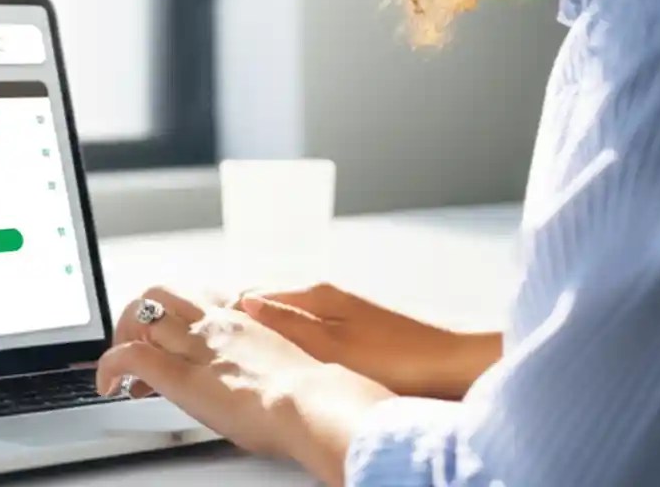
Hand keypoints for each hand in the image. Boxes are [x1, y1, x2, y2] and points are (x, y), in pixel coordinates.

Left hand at [98, 288, 394, 484]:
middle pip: (162, 294)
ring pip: (142, 312)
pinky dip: (109, 365)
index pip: (197, 300)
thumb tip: (268, 373)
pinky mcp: (178, 373)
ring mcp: (196, 344)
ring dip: (125, 334)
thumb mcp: (292, 364)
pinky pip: (129, 355)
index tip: (175, 339)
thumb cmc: (314, 395)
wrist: (313, 404)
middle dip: (141, 315)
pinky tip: (109, 384)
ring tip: (122, 364)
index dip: (178, 317)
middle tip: (137, 344)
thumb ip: (271, 358)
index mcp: (244, 320)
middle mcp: (215, 323)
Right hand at [240, 283, 500, 399]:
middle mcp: (325, 295)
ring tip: (245, 350)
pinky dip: (289, 340)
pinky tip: (290, 357)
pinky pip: (307, 328)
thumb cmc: (399, 359)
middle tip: (215, 339)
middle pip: (266, 301)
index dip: (223, 313)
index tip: (203, 330)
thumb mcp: (331, 345)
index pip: (251, 294)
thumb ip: (286, 324)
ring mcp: (342, 311)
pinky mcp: (357, 329)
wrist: (457, 365)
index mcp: (315, 294)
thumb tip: (244, 305)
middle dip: (240, 318)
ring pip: (287, 316)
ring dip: (265, 330)